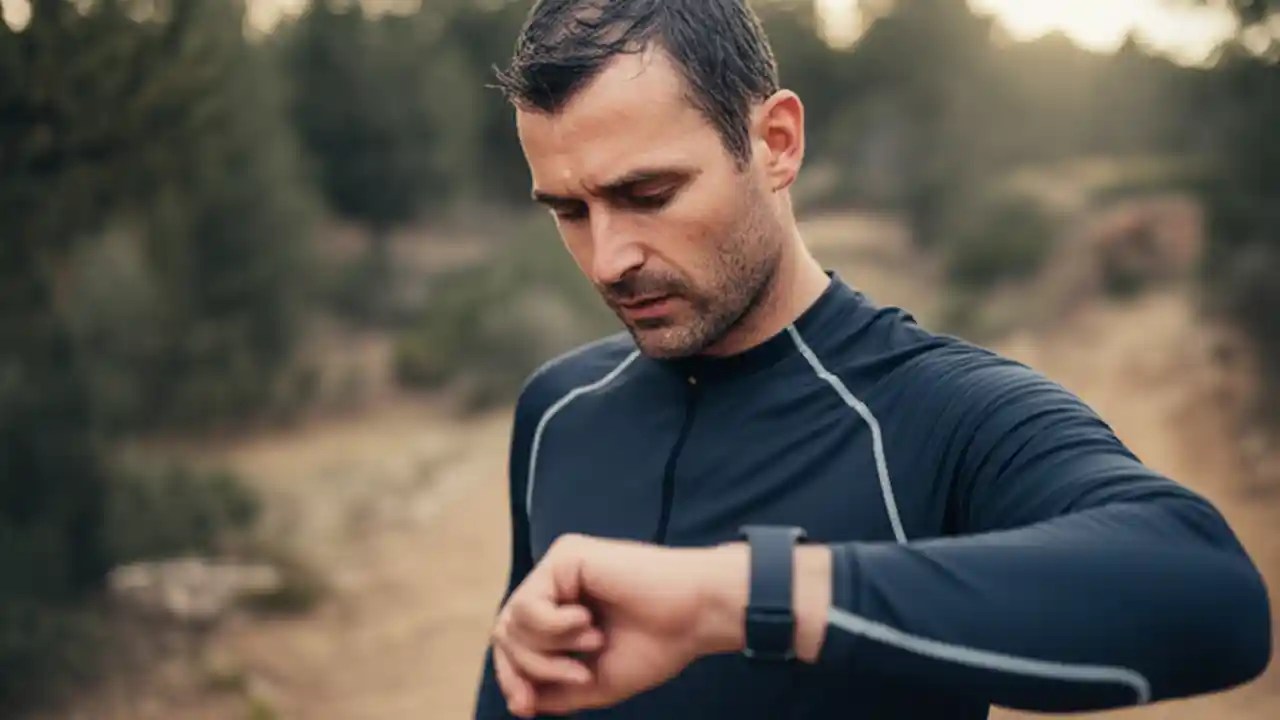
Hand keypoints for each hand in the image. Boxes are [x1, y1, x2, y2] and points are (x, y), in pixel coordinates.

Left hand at [490, 534, 750, 716]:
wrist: (694, 615)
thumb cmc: (657, 644)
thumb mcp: (596, 682)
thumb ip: (555, 691)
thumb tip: (518, 702)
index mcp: (560, 612)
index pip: (513, 644)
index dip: (511, 677)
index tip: (526, 708)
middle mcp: (554, 585)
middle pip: (505, 633)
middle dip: (529, 667)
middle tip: (577, 675)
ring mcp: (557, 568)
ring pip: (513, 621)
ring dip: (550, 649)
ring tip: (593, 645)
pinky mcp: (565, 556)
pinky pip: (530, 604)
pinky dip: (556, 627)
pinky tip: (589, 623)